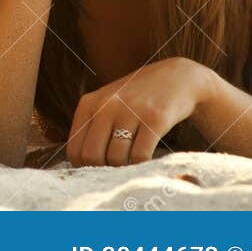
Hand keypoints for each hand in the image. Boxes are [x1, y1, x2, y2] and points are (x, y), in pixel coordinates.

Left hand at [66, 57, 217, 166]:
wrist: (177, 78)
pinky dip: (142, 165)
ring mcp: (130, 111)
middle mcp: (106, 106)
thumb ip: (92, 128)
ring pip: (116, 158)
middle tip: (116, 171)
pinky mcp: (154, 118)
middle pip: (92, 156)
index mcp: (89, 104)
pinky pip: (140, 155)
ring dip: (124, 169)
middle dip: (103, 171)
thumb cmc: (137, 98)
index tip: (97, 172)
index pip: (74, 149)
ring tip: (132, 164)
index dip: (84, 168)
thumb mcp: (107, 103)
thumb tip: (80, 166)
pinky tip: (146, 160)